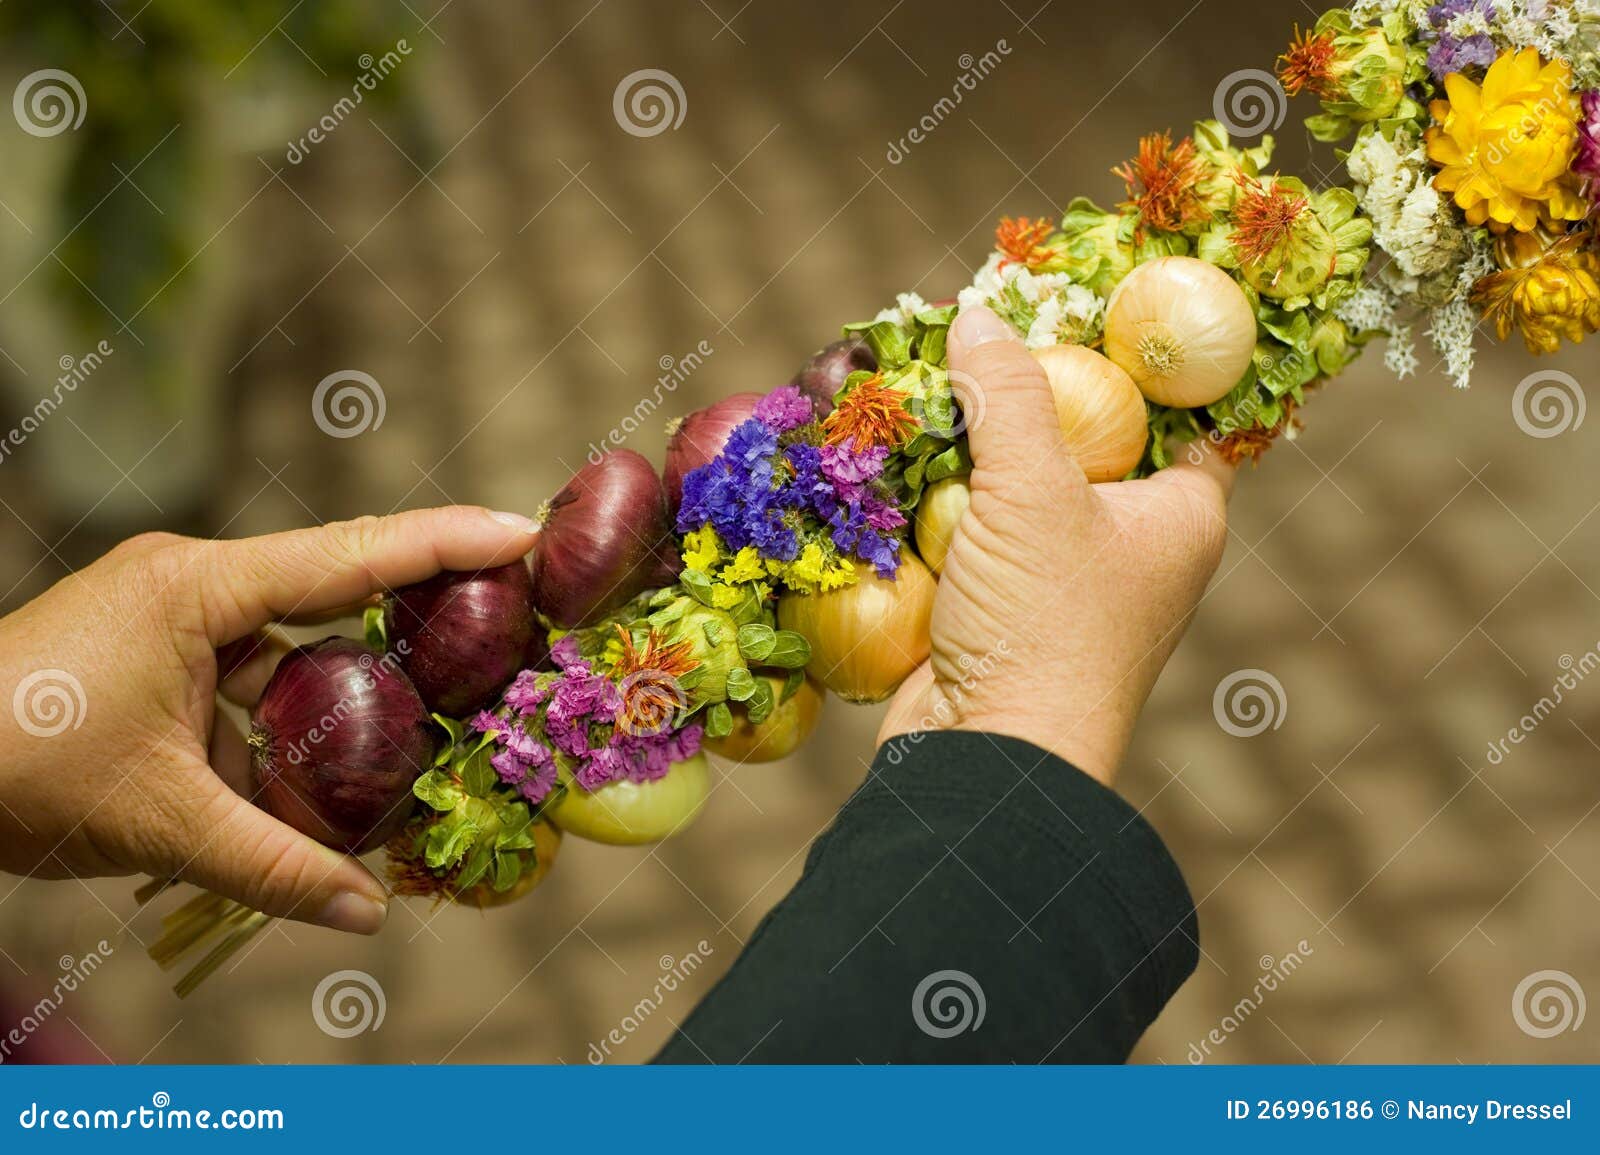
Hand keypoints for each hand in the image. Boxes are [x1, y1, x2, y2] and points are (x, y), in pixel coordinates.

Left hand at [0, 507, 537, 932]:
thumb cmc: (16, 768)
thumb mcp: (160, 818)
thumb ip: (271, 863)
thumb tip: (368, 914)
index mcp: (196, 587)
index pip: (348, 555)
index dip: (444, 543)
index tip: (523, 535)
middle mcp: (192, 587)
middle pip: (335, 587)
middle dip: (417, 609)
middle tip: (503, 621)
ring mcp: (173, 622)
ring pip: (292, 648)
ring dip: (348, 692)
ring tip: (430, 722)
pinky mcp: (158, 661)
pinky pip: (250, 686)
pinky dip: (291, 730)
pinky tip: (329, 780)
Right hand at [879, 306, 1232, 785]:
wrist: (988, 764)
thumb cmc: (1045, 627)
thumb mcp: (1033, 492)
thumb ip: (1008, 395)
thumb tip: (978, 316)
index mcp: (1179, 514)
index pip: (1183, 408)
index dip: (1141, 352)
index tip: (1086, 298)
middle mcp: (1131, 544)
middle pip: (1087, 436)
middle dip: (1031, 387)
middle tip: (984, 327)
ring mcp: (1062, 578)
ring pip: (1019, 481)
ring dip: (971, 441)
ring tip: (926, 375)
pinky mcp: (1001, 605)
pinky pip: (974, 527)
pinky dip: (939, 494)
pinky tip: (899, 448)